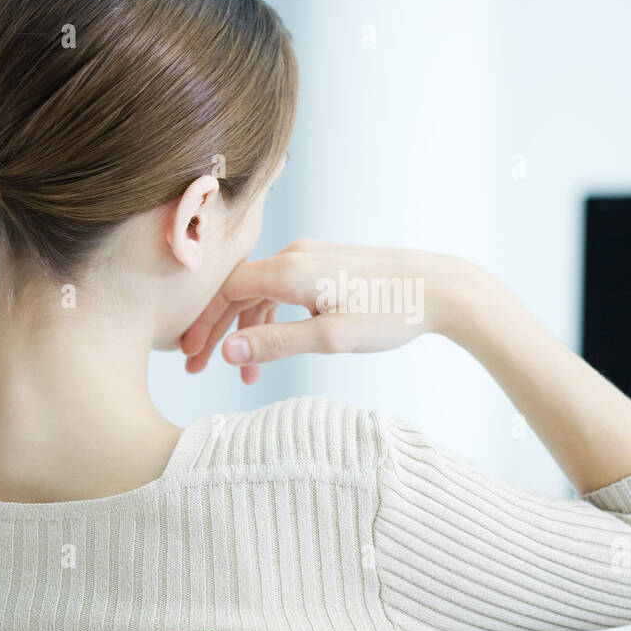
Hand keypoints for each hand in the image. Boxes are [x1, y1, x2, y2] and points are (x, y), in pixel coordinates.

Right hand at [180, 239, 470, 382]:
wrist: (440, 288)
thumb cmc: (390, 312)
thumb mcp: (330, 338)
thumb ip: (276, 343)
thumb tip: (226, 353)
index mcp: (289, 270)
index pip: (224, 292)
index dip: (202, 325)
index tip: (190, 359)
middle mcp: (295, 256)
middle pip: (236, 290)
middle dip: (215, 329)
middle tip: (198, 368)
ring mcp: (312, 258)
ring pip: (260, 291)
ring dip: (246, 329)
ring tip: (244, 374)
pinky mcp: (328, 266)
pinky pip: (283, 289)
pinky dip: (272, 318)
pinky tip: (276, 347)